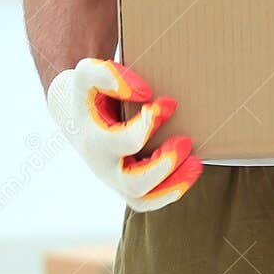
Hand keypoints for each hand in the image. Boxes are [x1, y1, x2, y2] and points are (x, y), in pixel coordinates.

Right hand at [45, 58, 201, 211]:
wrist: (77, 114)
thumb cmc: (90, 91)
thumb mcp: (87, 74)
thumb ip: (106, 75)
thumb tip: (143, 94)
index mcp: (94, 140)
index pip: (122, 143)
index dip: (148, 125)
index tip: (167, 102)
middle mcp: (104, 166)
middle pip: (132, 183)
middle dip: (163, 166)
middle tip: (184, 141)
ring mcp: (116, 178)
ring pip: (142, 198)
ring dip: (173, 184)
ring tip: (196, 162)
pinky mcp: (129, 183)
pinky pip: (149, 199)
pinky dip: (172, 190)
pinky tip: (193, 168)